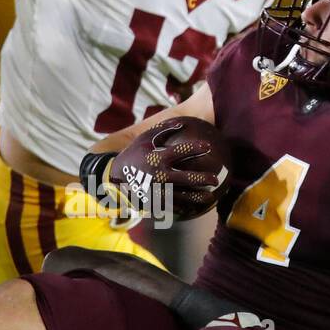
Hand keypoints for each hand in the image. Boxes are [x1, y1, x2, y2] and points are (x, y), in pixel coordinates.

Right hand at [109, 118, 226, 220]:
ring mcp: (156, 189)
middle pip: (186, 177)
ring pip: (182, 195)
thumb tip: (183, 122)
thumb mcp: (145, 138)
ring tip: (210, 196)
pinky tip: (195, 206)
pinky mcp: (153, 200)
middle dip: (202, 178)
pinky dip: (184, 206)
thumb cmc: (134, 154)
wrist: (114, 177)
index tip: (208, 146)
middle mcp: (159, 174)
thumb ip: (164, 129)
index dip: (196, 147)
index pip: (181, 151)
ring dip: (197, 196)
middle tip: (215, 178)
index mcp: (157, 157)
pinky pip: (172, 205)